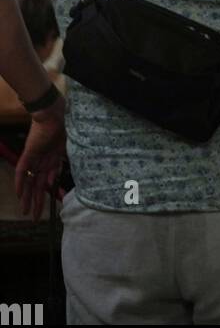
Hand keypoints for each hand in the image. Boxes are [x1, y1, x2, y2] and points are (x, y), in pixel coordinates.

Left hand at [16, 96, 65, 221]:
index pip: (50, 178)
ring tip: (25, 212)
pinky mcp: (29, 152)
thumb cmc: (66, 122)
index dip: (49, 191)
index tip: (51, 203)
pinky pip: (22, 170)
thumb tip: (92, 161)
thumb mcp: (73, 142)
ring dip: (28, 197)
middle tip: (34, 217)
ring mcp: (36, 156)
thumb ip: (77, 154)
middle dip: (37, 201)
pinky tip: (19, 194)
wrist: (54, 111)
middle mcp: (44, 159)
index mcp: (55, 156)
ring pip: (30, 181)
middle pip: (39, 184)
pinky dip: (20, 182)